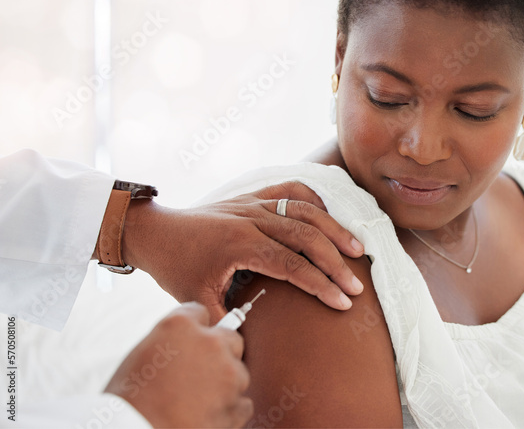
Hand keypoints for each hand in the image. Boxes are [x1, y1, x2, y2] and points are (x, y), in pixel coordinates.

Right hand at [105, 303, 251, 427]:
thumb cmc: (131, 398)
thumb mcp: (143, 354)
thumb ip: (172, 341)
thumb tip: (187, 343)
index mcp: (181, 326)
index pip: (200, 313)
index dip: (195, 329)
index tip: (192, 341)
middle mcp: (210, 343)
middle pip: (230, 339)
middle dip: (219, 352)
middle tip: (199, 371)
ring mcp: (228, 374)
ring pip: (238, 372)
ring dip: (224, 382)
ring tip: (197, 399)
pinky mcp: (236, 404)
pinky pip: (242, 402)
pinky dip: (229, 408)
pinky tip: (208, 413)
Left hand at [119, 181, 364, 321]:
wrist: (154, 232)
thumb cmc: (176, 268)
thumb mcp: (196, 300)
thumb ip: (225, 321)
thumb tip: (251, 344)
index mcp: (239, 244)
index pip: (292, 265)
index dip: (321, 285)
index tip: (342, 303)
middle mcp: (251, 219)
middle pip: (307, 236)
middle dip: (336, 262)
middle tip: (357, 286)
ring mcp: (253, 203)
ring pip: (305, 210)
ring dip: (334, 229)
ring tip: (357, 250)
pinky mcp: (253, 195)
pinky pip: (291, 190)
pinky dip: (315, 200)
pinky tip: (330, 216)